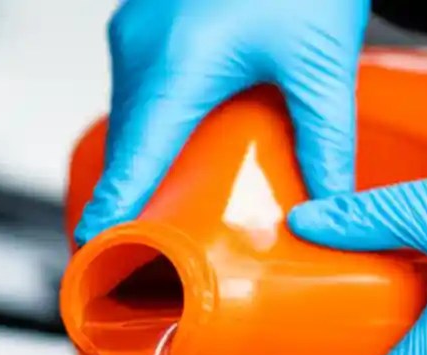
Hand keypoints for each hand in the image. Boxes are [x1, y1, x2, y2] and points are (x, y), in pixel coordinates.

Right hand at [74, 0, 369, 243]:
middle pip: (127, 146)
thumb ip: (326, 138)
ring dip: (140, 164)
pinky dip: (149, 130)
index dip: (113, 214)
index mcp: (178, 63)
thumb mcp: (322, 57)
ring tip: (154, 216)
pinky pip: (137, 93)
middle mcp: (143, 49)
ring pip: (130, 120)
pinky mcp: (144, 24)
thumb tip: (332, 205)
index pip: (134, 161)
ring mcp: (136, 33)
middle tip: (136, 256)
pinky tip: (174, 152)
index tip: (93, 257)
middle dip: (128, 201)